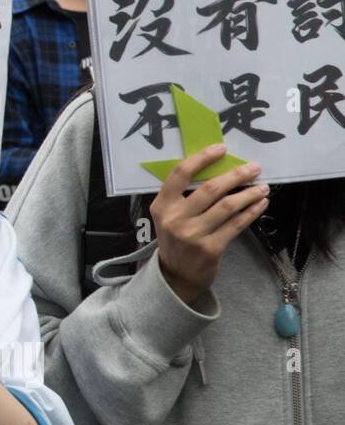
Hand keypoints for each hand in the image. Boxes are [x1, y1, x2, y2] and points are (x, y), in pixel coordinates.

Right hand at [151, 144, 266, 305]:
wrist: (176, 276)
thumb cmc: (176, 239)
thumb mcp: (169, 216)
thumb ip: (184, 197)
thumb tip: (219, 170)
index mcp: (161, 205)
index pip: (180, 174)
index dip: (202, 158)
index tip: (221, 148)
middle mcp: (174, 218)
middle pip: (209, 189)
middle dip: (236, 175)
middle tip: (253, 168)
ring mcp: (192, 234)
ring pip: (227, 206)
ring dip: (249, 194)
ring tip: (262, 187)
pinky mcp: (210, 248)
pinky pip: (236, 225)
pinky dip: (251, 212)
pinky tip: (260, 204)